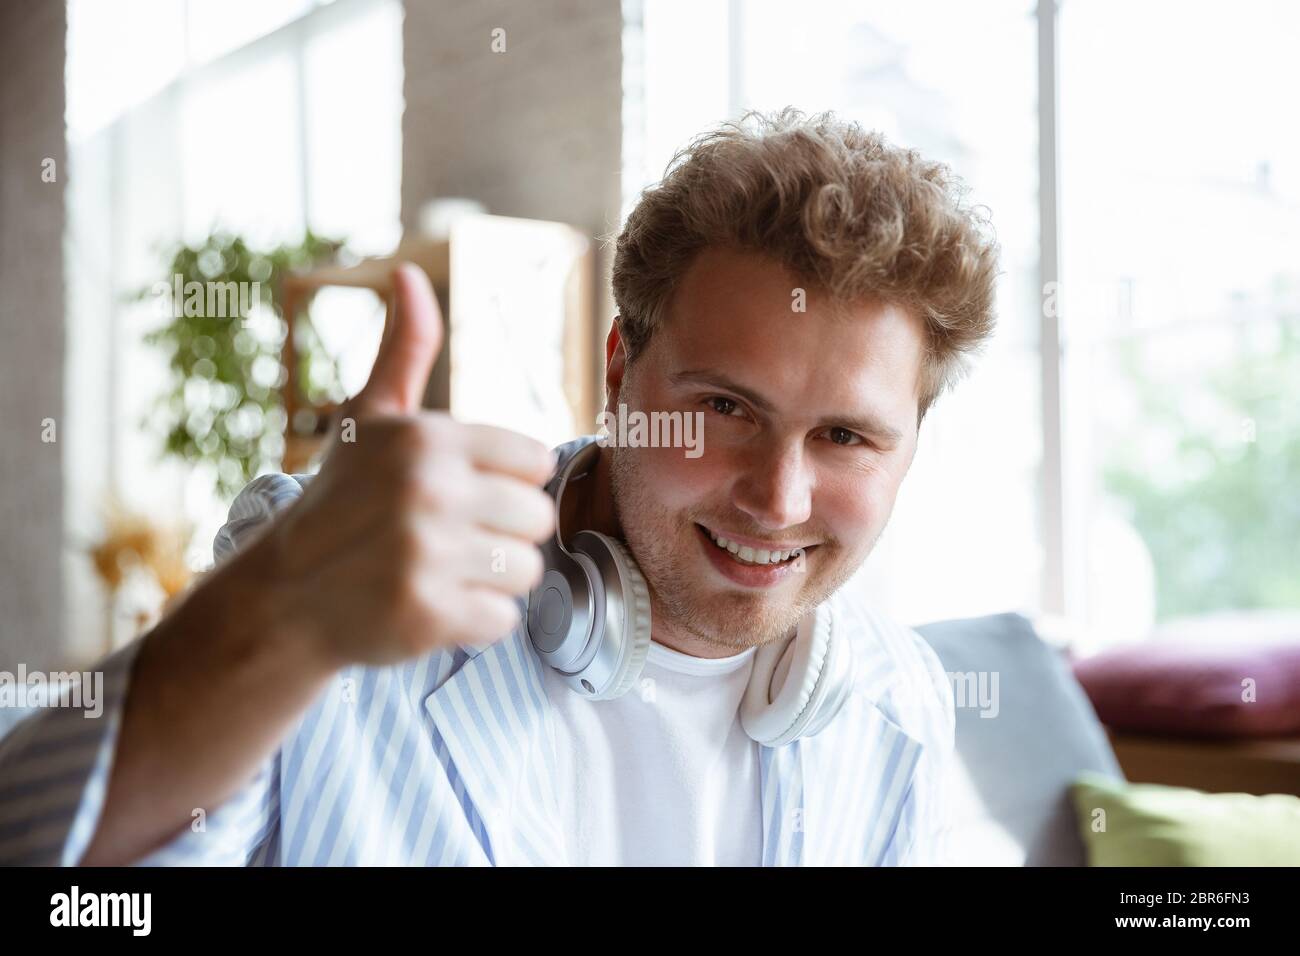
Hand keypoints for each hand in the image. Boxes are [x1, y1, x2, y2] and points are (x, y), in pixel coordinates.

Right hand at [252, 264, 555, 668]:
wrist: (286, 597)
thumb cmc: (340, 501)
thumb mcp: (370, 419)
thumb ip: (405, 350)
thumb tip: (409, 273)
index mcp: (428, 440)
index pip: (535, 461)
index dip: (506, 481)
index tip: (464, 493)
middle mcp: (430, 492)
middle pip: (538, 518)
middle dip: (503, 533)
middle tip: (451, 539)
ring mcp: (428, 556)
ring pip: (526, 570)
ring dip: (492, 579)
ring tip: (442, 571)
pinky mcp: (427, 615)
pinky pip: (502, 620)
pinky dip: (474, 621)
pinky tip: (431, 605)